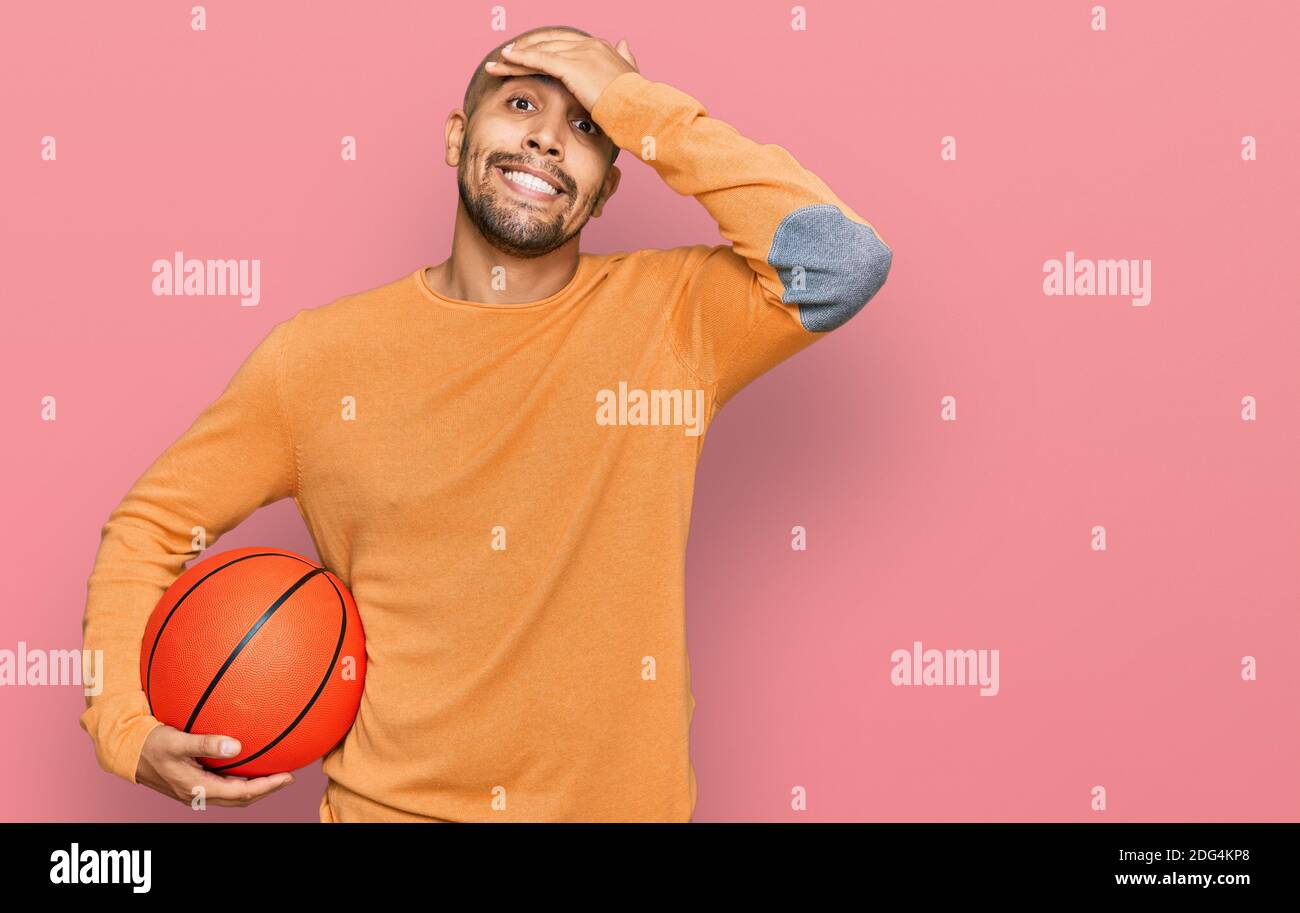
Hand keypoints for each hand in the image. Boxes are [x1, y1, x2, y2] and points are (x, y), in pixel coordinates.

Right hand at [136, 724, 294, 806]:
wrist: (127, 754)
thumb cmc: (151, 745)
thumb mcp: (177, 741)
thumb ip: (206, 743)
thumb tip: (237, 745)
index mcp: (198, 788)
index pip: (241, 793)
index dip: (267, 787)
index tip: (287, 776)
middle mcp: (199, 794)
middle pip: (241, 799)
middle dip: (266, 790)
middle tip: (287, 777)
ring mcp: (196, 791)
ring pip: (233, 795)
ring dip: (254, 787)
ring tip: (274, 773)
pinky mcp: (193, 784)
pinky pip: (224, 787)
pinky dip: (240, 780)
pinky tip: (248, 765)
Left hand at [485, 33, 638, 113]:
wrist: (638, 110)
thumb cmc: (634, 102)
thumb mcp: (630, 75)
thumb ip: (624, 58)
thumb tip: (623, 44)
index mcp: (599, 47)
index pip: (562, 44)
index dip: (542, 49)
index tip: (525, 56)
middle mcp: (587, 45)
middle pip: (547, 44)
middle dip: (523, 51)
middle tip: (504, 59)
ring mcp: (579, 53)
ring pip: (539, 51)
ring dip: (515, 58)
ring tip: (496, 64)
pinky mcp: (571, 66)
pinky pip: (539, 60)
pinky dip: (520, 60)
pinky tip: (505, 61)